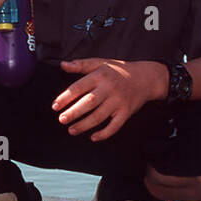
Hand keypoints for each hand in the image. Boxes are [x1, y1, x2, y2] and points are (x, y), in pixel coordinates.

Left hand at [52, 58, 166, 141]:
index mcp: (100, 76)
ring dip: (84, 125)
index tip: (55, 106)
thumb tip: (62, 65)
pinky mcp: (126, 112)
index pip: (79, 87)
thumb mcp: (100, 63)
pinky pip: (115, 126)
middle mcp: (109, 89)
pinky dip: (104, 133)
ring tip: (71, 130)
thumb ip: (81, 65)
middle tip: (61, 120)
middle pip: (88, 103)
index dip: (65, 97)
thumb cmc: (118, 70)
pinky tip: (93, 137)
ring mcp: (119, 101)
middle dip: (73, 113)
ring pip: (99, 116)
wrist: (145, 78)